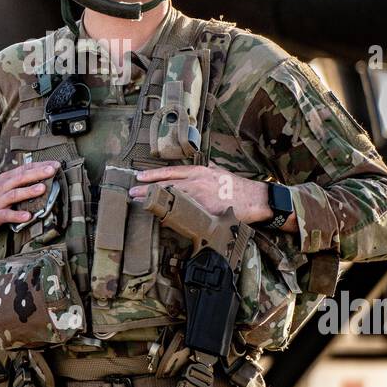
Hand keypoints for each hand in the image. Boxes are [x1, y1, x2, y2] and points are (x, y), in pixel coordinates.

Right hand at [0, 162, 58, 243]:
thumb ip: (15, 181)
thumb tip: (37, 176)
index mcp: (5, 179)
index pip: (24, 169)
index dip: (40, 165)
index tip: (55, 163)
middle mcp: (1, 188)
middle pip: (21, 178)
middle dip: (37, 173)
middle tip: (53, 170)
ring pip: (14, 194)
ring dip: (28, 191)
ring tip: (42, 188)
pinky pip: (6, 215)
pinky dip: (17, 215)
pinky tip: (28, 216)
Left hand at [128, 165, 274, 223]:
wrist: (253, 199)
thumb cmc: (236, 186)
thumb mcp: (219, 171)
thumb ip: (207, 169)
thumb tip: (200, 167)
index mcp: (199, 171)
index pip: (170, 172)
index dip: (153, 174)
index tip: (138, 177)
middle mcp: (196, 182)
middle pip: (166, 185)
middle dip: (147, 189)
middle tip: (132, 192)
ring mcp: (199, 198)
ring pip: (170, 199)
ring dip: (154, 202)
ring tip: (140, 204)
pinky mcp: (204, 212)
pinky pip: (183, 215)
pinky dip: (170, 216)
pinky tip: (159, 218)